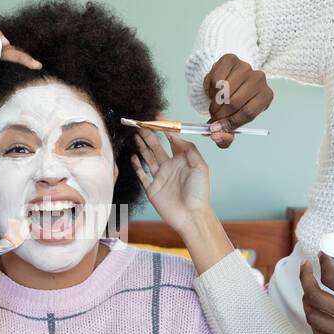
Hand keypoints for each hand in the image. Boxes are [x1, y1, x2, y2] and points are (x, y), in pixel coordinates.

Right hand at [130, 131, 233, 273]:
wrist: (191, 215)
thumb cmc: (199, 192)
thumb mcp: (200, 166)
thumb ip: (189, 149)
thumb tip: (176, 136)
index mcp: (182, 161)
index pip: (172, 141)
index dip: (165, 129)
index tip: (157, 118)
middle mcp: (170, 167)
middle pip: (157, 147)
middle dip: (149, 135)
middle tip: (141, 124)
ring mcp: (160, 177)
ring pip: (148, 158)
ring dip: (142, 146)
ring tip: (135, 134)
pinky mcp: (151, 188)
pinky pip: (142, 174)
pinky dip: (136, 165)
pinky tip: (133, 155)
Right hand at [202, 54, 273, 148]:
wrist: (228, 80)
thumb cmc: (234, 105)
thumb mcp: (233, 122)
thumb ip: (226, 136)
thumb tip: (215, 136)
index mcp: (265, 96)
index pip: (247, 113)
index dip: (229, 123)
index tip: (215, 129)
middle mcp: (259, 79)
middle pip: (235, 102)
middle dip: (219, 114)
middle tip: (212, 118)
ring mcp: (246, 67)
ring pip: (224, 90)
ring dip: (214, 102)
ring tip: (213, 106)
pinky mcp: (231, 59)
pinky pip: (216, 77)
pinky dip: (210, 89)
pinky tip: (213, 92)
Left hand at [299, 247, 333, 333]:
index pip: (331, 278)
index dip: (323, 263)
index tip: (323, 256)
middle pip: (316, 298)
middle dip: (305, 278)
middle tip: (306, 268)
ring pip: (314, 320)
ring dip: (307, 302)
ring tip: (310, 290)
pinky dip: (315, 325)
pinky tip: (319, 313)